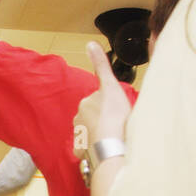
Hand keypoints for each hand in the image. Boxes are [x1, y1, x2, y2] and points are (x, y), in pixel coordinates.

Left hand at [73, 42, 132, 163]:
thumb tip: (89, 43)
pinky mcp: (81, 151)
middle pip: (93, 117)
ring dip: (100, 134)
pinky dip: (94, 148)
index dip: (108, 106)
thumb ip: (100, 65)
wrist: (111, 144)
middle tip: (117, 124)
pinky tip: (105, 148)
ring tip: (113, 137)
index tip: (116, 112)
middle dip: (103, 120)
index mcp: (85, 103)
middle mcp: (78, 119)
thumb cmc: (114, 116)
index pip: (97, 101)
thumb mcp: (111, 86)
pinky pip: (87, 148)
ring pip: (90, 132)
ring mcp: (79, 136)